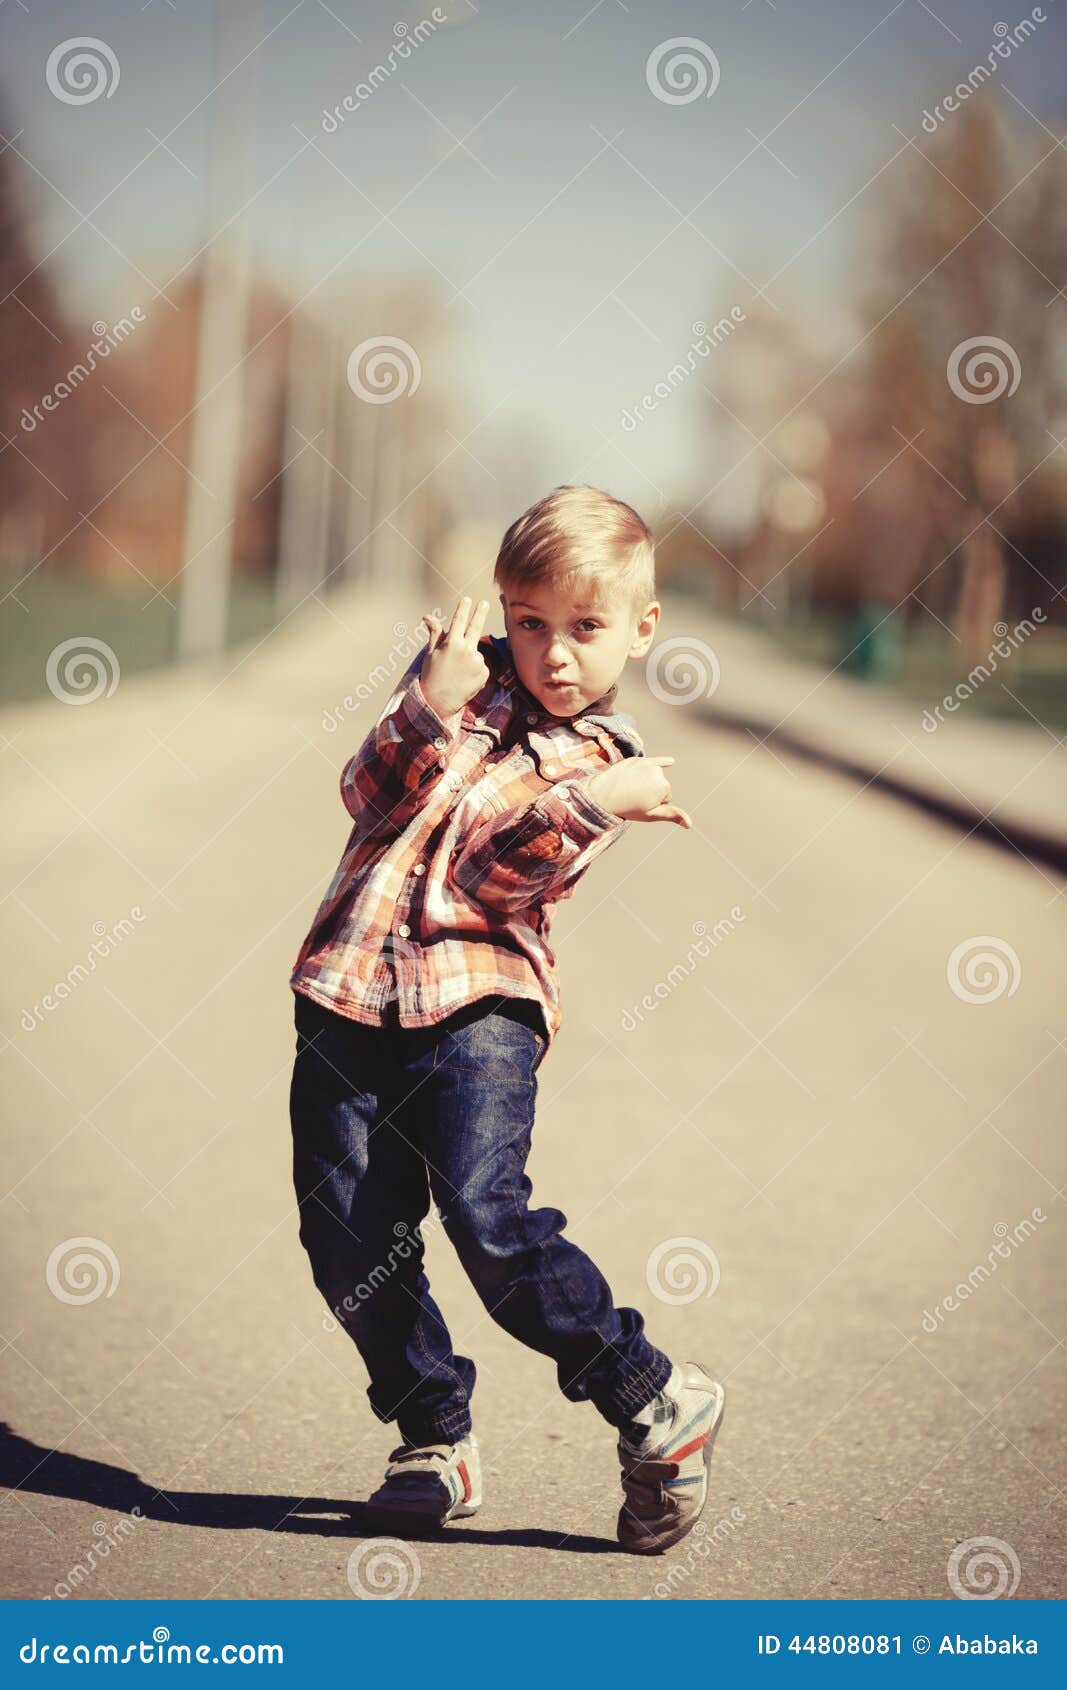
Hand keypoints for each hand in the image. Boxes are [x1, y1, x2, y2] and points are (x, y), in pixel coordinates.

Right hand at [419, 596, 490, 717]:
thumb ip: (435, 633)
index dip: (464, 609)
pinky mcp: (484, 672)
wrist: (438, 702)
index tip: (468, 599)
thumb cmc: (431, 675)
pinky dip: (474, 669)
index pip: (459, 620)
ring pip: (475, 652)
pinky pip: (481, 665)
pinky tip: (464, 678)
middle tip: (485, 603)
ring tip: (457, 672)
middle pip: (476, 627)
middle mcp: (467, 650)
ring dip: (469, 657)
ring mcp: (477, 661)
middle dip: (480, 613)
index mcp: (452, 643)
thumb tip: (427, 616)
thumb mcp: (431, 653)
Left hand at [585, 756, 690, 827]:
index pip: (667, 798)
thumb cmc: (628, 808)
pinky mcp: (637, 760)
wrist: (602, 796)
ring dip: (647, 782)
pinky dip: (662, 761)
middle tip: (635, 797)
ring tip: (632, 788)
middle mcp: (658, 773)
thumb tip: (690, 825)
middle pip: (662, 786)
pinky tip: (671, 762)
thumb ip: (673, 815)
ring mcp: (647, 764)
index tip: (642, 805)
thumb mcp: (651, 815)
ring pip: (655, 777)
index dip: (655, 804)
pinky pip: (655, 760)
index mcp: (664, 787)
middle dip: (652, 792)